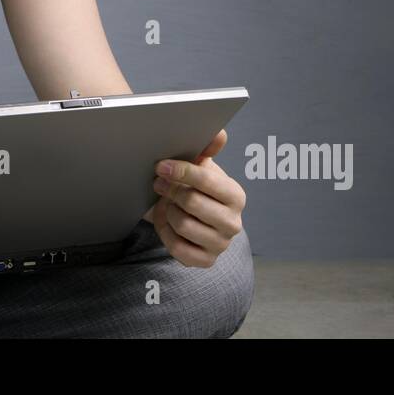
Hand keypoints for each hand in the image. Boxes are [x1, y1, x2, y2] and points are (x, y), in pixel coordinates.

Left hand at [146, 129, 245, 267]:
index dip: (181, 171)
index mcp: (235, 195)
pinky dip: (166, 233)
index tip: (161, 166)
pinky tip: (166, 222)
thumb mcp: (202, 167)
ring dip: (168, 211)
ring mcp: (221, 244)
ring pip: (183, 225)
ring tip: (166, 203)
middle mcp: (233, 223)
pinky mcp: (206, 261)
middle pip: (192, 202)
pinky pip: (178, 248)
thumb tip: (219, 133)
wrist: (194, 218)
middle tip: (158, 183)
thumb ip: (209, 148)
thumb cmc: (198, 189)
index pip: (207, 180)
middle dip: (170, 190)